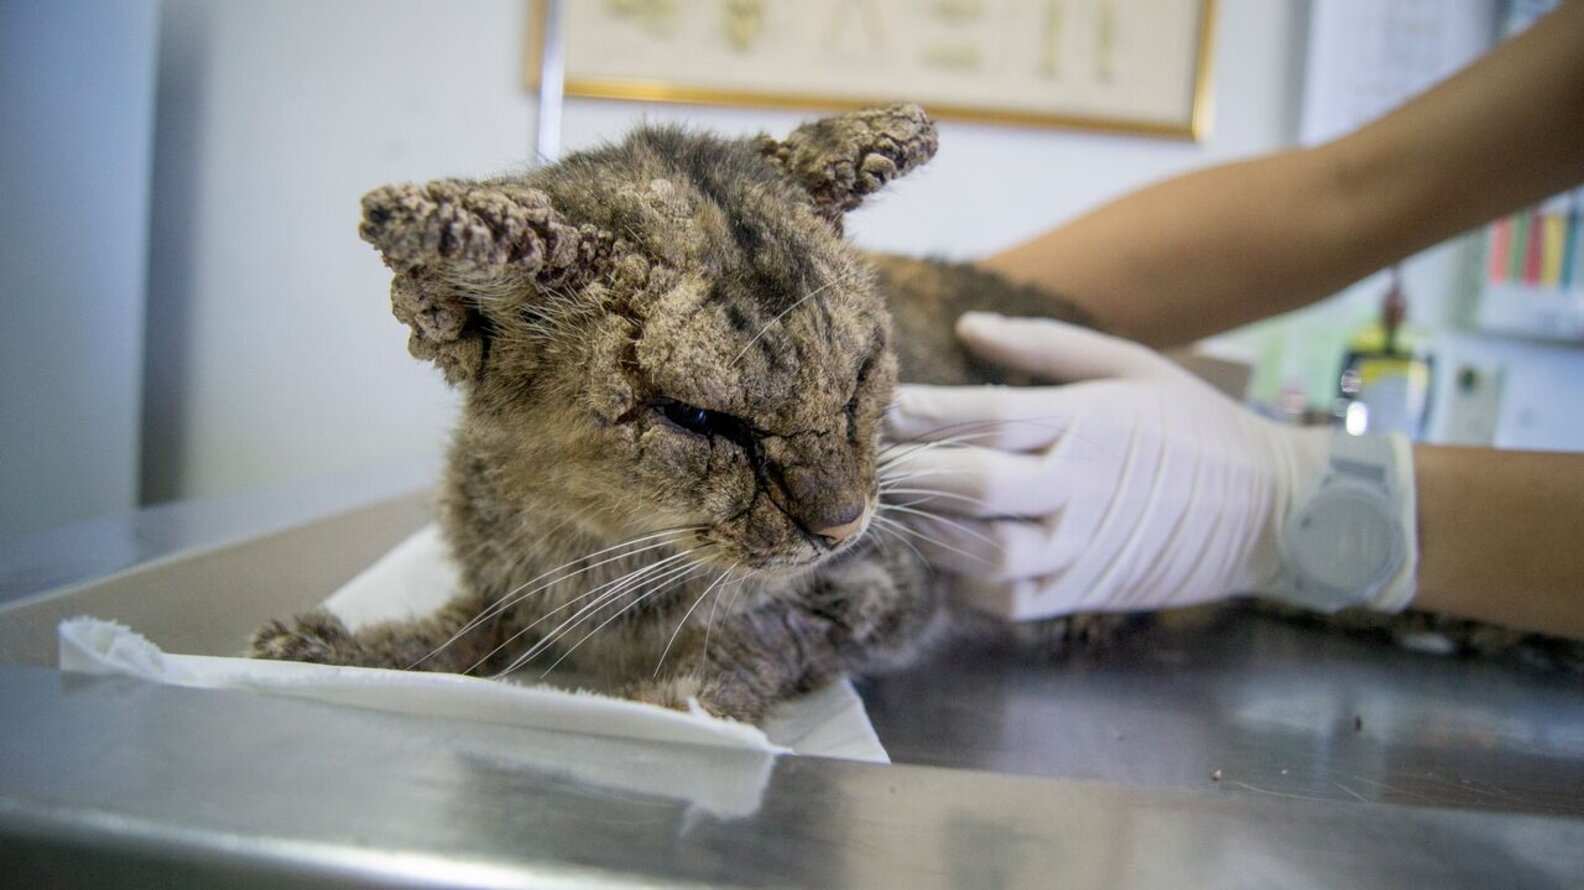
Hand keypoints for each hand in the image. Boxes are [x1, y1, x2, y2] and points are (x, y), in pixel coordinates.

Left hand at [883, 312, 1337, 618]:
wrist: (1268, 512)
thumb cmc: (1192, 425)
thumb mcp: (1130, 364)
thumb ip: (1044, 347)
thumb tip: (966, 327)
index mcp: (1091, 423)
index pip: (988, 417)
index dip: (924, 411)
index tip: (879, 404)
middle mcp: (1080, 489)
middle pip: (973, 486)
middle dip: (910, 473)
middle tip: (865, 461)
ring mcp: (1079, 550)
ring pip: (980, 550)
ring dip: (929, 528)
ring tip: (898, 504)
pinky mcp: (1077, 594)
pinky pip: (1002, 596)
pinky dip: (962, 577)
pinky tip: (946, 550)